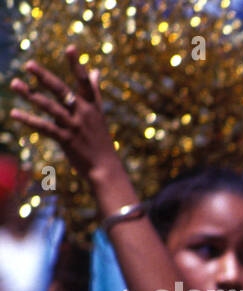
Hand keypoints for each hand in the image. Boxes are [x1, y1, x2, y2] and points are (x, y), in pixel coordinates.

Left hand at [9, 47, 121, 183]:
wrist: (106, 168)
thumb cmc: (100, 140)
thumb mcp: (99, 113)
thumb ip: (95, 91)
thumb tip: (95, 71)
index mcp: (92, 106)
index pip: (84, 81)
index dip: (77, 65)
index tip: (70, 47)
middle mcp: (84, 113)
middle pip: (62, 91)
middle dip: (45, 77)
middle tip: (29, 64)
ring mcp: (75, 126)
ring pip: (50, 107)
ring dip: (31, 95)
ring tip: (14, 84)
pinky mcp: (67, 139)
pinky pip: (45, 127)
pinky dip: (29, 120)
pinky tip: (15, 113)